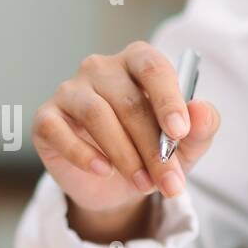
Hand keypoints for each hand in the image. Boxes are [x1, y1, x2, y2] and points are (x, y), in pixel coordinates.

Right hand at [31, 42, 220, 238]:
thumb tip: (201, 111)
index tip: (179, 133)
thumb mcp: (184, 148)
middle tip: (169, 182)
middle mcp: (100, 68)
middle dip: (152, 148)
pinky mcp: (46, 118)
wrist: (112, 186)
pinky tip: (103, 171)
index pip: (152, 67)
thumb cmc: (149, 152)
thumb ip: (199, 128)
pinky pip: (59, 131)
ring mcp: (70, 90)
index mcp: (137, 61)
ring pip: (96, 114)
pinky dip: (83, 154)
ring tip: (142, 183)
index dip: (167, 98)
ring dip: (124, 155)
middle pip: (128, 102)